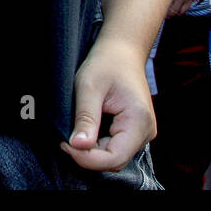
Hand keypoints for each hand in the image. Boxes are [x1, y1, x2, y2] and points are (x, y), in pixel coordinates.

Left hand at [62, 38, 155, 171]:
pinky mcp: (135, 131)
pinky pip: (115, 147)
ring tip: (74, 131)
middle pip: (114, 160)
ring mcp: (142, 132)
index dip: (87, 158)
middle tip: (65, 138)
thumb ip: (86, 118)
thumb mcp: (89, 87)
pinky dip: (98, 144)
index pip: (114, 157)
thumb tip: (77, 146)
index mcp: (139, 121)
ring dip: (92, 151)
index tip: (65, 144)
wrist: (122, 50)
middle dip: (88, 155)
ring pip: (114, 156)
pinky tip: (86, 130)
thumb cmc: (106, 63)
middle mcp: (146, 131)